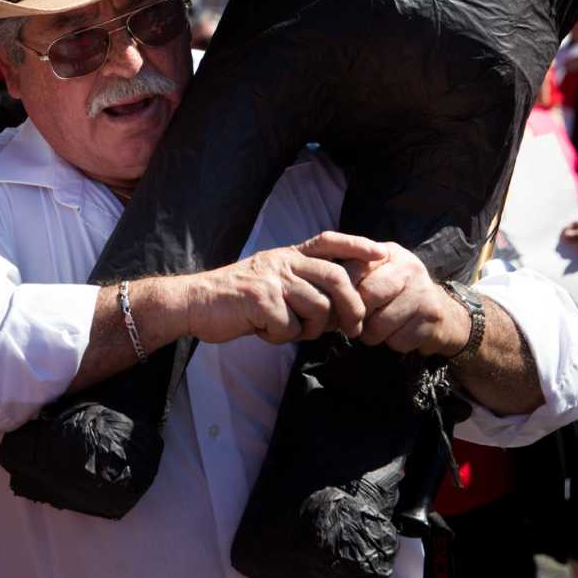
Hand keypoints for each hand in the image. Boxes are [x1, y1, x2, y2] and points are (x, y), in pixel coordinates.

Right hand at [190, 231, 377, 345]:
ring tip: (292, 330)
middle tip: (354, 329)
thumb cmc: (238, 299)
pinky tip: (264, 330)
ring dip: (311, 329)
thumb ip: (303, 287)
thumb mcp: (272, 282)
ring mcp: (271, 279)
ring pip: (318, 307)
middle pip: (336, 278)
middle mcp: (282, 262)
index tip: (381, 253)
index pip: (328, 241)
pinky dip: (282, 337)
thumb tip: (340, 309)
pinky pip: (290, 327)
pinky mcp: (259, 300)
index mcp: (287, 255)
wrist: (196, 302)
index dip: (356, 245)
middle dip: (352, 307)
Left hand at [349, 243, 472, 357]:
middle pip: (367, 296)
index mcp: (389, 253)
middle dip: (356, 315)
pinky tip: (398, 334)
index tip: (337, 305)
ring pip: (380, 324)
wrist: (440, 311)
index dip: (341, 293)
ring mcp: (423, 292)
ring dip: (372, 335)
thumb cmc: (395, 292)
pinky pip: (397, 340)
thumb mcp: (376, 273)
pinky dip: (393, 343)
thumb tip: (323, 289)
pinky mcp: (432, 317)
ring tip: (376, 329)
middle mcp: (409, 267)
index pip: (353, 270)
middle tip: (354, 323)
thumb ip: (351, 273)